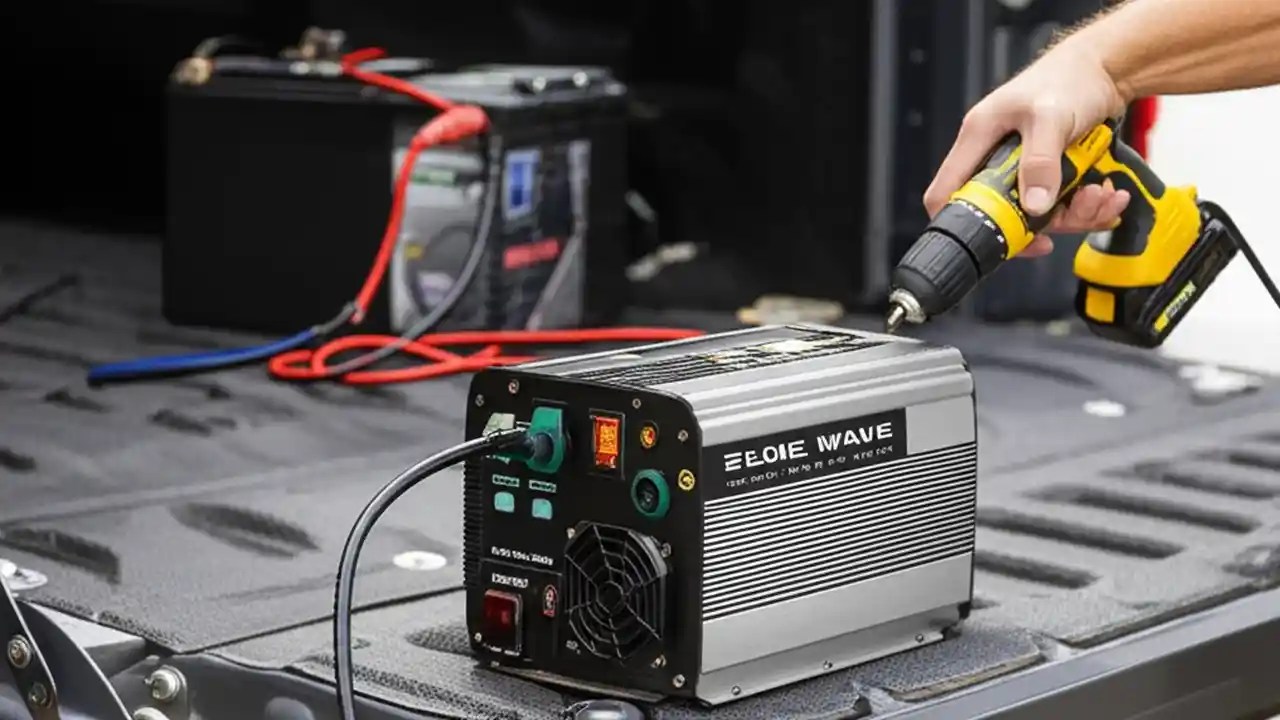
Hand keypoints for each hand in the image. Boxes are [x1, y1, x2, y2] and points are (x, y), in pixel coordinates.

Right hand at [923, 38, 1132, 256]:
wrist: (1106, 70)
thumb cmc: (1070, 78)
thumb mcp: (1051, 117)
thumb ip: (1040, 162)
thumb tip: (1032, 204)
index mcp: (978, 138)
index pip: (946, 190)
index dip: (958, 219)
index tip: (990, 236)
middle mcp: (995, 156)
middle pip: (1000, 213)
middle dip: (1039, 223)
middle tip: (1068, 215)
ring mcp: (1023, 168)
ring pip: (1037, 214)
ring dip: (1074, 214)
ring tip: (1100, 196)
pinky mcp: (1048, 174)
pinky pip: (1062, 206)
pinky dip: (1087, 207)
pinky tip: (1107, 194)